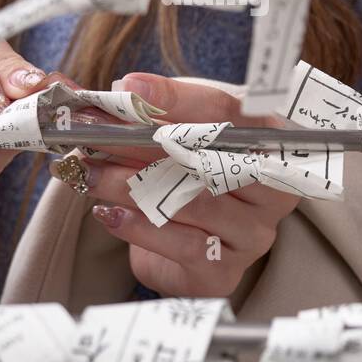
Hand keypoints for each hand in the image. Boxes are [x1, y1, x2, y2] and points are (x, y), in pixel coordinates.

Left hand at [61, 74, 300, 297]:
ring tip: (88, 173)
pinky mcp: (225, 271)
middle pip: (207, 157)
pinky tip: (107, 213)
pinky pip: (181, 244)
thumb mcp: (172, 137)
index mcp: (270, 142)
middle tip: (94, 133)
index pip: (229, 112)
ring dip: (129, 184)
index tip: (131, 90)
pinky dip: (137, 226)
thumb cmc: (185, 179)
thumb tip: (97, 91)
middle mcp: (273, 187)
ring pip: (191, 200)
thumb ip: (143, 111)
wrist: (185, 248)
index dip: (179, 98)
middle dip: (142, 142)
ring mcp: (253, 233)